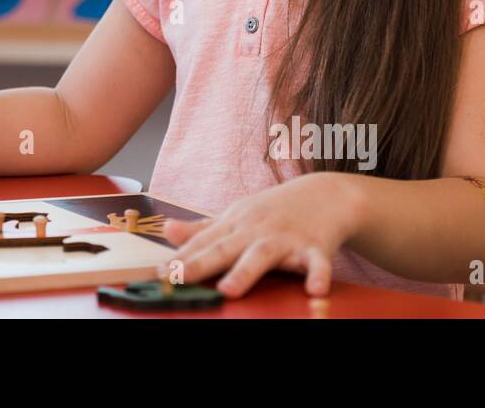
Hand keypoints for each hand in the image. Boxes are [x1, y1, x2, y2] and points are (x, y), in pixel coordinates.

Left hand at [162, 172, 364, 298]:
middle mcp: (256, 230)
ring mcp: (285, 238)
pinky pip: (317, 263)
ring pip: (262, 255)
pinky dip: (318, 275)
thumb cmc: (273, 211)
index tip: (159, 273)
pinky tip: (315, 290)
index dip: (180, 258)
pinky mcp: (315, 247)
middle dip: (201, 263)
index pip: (203, 243)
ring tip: (229, 290)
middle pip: (225, 248)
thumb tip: (166, 230)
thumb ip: (202, 229)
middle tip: (179, 278)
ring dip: (246, 271)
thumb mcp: (235, 216)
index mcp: (234, 225)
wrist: (324, 194)